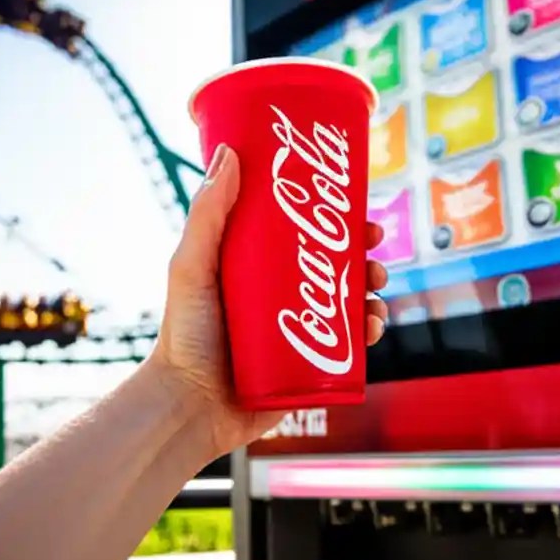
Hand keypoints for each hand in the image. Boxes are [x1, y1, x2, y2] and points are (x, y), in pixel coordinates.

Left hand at [152, 144, 388, 457]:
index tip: (359, 206)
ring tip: (376, 290)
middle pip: (337, 265)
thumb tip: (229, 152)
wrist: (189, 406)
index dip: (339, 218)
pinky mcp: (311, 366)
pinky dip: (370, 333)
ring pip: (350, 303)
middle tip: (374, 249)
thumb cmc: (183, 336)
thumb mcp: (192, 266)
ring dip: (374, 291)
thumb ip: (208, 214)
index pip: (306, 232)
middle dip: (366, 254)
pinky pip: (351, 346)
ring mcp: (299, 330)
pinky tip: (374, 326)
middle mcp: (282, 295)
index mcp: (259, 266)